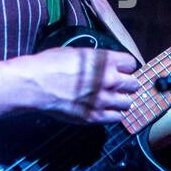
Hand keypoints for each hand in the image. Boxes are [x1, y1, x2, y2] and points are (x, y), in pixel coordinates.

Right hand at [24, 47, 141, 124]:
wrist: (37, 84)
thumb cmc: (51, 64)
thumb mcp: (77, 52)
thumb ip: (95, 59)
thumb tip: (101, 64)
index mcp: (106, 61)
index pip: (131, 63)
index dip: (125, 66)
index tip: (121, 69)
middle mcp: (110, 80)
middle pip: (134, 84)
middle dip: (127, 84)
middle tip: (118, 86)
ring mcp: (103, 100)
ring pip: (128, 103)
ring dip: (121, 101)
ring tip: (112, 100)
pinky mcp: (94, 116)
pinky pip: (116, 118)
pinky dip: (112, 114)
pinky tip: (105, 110)